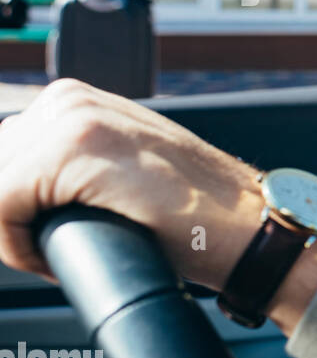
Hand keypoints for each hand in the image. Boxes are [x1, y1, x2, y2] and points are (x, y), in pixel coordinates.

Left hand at [0, 78, 263, 286]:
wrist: (249, 228)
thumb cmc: (199, 215)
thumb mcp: (121, 172)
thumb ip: (76, 167)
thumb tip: (21, 198)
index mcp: (76, 100)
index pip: (1, 158)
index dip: (14, 208)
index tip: (43, 237)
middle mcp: (70, 99)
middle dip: (12, 217)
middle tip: (51, 250)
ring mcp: (74, 118)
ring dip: (15, 231)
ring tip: (57, 252)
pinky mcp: (76, 149)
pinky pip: (2, 204)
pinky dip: (17, 244)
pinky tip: (54, 258)